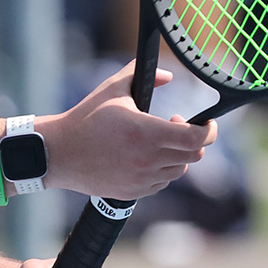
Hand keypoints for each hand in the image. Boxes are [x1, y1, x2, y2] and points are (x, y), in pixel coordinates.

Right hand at [36, 61, 214, 199]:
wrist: (59, 153)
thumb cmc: (85, 118)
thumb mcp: (113, 89)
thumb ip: (144, 77)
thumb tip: (168, 75)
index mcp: (146, 132)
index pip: (195, 138)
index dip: (208, 130)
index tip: (206, 122)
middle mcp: (147, 159)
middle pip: (193, 156)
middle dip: (192, 140)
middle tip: (174, 125)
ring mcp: (141, 179)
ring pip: (178, 170)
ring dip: (176, 156)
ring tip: (157, 142)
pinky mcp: (132, 192)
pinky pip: (160, 183)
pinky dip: (160, 170)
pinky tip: (144, 157)